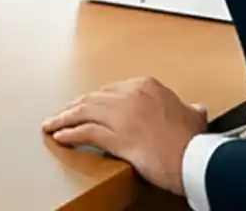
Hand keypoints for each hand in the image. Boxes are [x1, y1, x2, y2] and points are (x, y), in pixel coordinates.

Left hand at [42, 77, 208, 195]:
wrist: (195, 158)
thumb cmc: (193, 141)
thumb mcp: (194, 116)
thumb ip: (188, 109)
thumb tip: (195, 108)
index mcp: (146, 86)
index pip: (109, 90)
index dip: (93, 100)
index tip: (84, 106)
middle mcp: (130, 95)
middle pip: (92, 99)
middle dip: (73, 108)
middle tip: (61, 114)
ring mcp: (121, 115)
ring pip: (83, 112)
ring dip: (63, 119)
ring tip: (50, 124)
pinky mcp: (116, 136)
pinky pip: (85, 132)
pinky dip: (70, 134)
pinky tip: (60, 137)